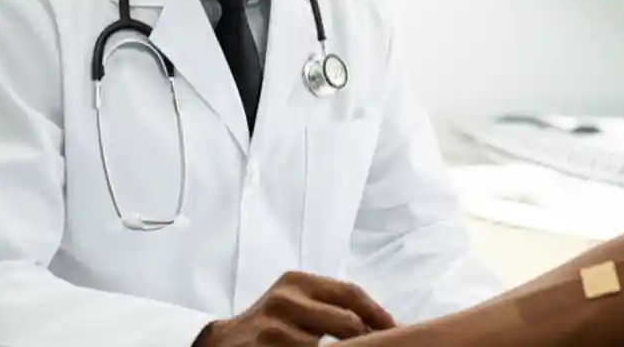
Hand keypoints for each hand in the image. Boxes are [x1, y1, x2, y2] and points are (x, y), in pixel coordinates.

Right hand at [193, 270, 396, 346]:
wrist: (223, 344)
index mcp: (298, 281)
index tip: (400, 331)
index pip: (351, 293)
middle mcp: (286, 300)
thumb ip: (330, 306)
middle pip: (347, 322)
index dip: (380, 314)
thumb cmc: (271, 324)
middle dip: (368, 339)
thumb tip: (384, 325)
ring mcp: (273, 330)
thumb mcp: (296, 302)